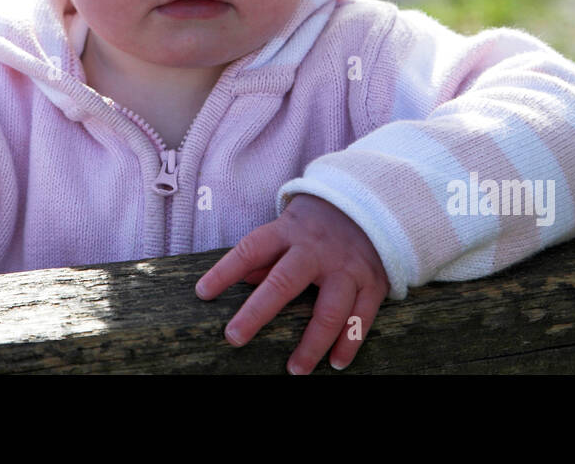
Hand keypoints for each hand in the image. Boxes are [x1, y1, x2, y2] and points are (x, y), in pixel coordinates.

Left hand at [195, 193, 388, 373]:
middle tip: (234, 338)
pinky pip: (361, 318)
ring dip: (311, 343)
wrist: (370, 204)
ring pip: (329, 310)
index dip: (225, 270)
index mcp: (288, 232)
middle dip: (257, 312)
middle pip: (284, 282)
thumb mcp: (287, 228)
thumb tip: (244, 281)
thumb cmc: (316, 224)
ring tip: (295, 370)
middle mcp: (316, 250)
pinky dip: (349, 343)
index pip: (251, 249)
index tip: (202, 293)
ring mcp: (346, 268)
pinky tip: (336, 363)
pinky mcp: (372, 283)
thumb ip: (266, 255)